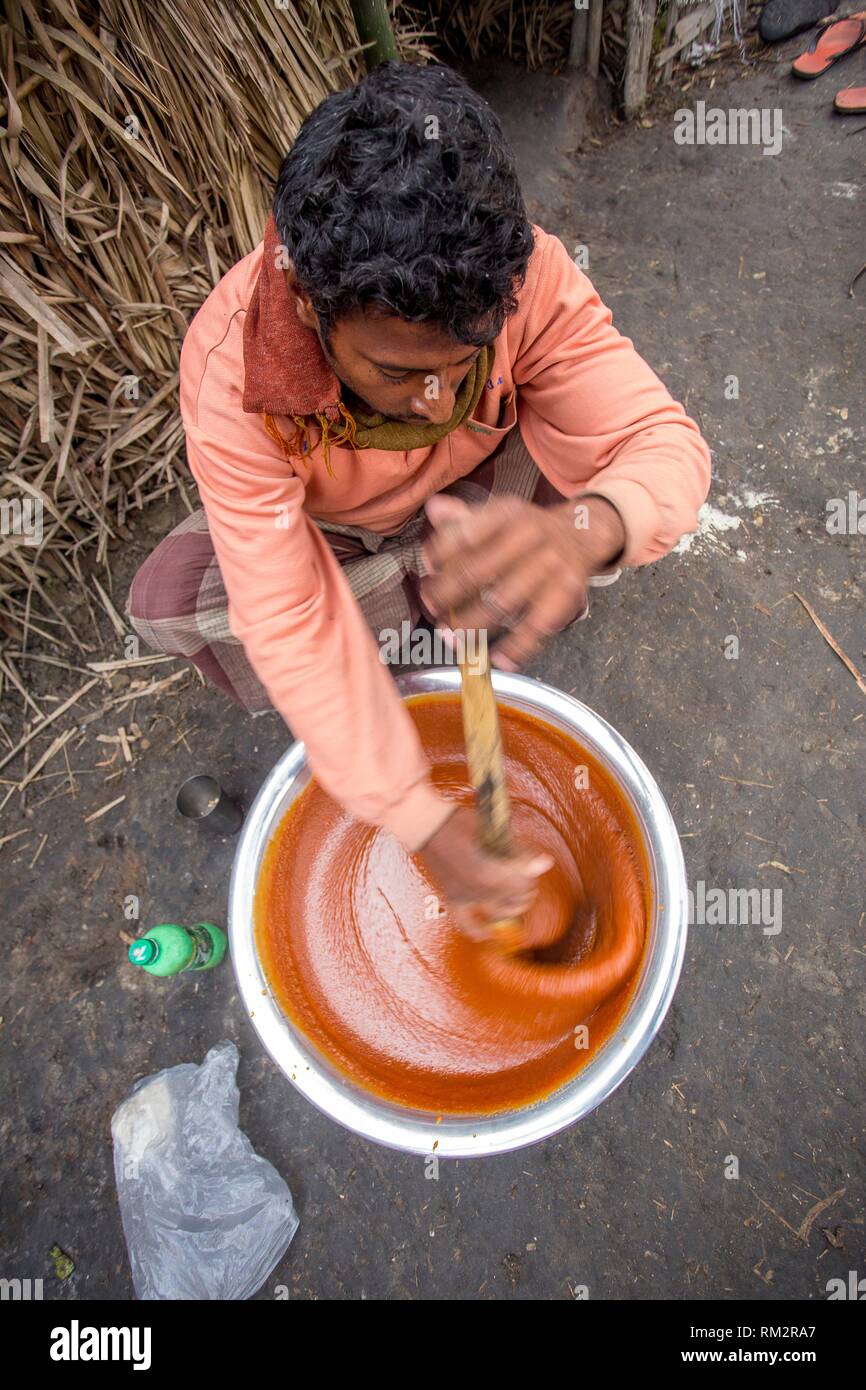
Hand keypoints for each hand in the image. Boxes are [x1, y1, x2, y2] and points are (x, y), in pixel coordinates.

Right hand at [417, 805, 552, 939]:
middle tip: (526, 870)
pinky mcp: (453, 899)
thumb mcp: (493, 830)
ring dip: (514, 903)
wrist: (426, 825)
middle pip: (519, 898)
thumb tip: (542, 862)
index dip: (533, 868)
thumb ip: (517, 849)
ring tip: (516, 892)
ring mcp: (466, 897)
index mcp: (490, 873)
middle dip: (527, 884)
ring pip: (502, 913)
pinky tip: (489, 932)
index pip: (526, 882)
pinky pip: (467, 925)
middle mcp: (479, 891)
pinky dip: (480, 931)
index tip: (533, 859)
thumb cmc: (457, 821)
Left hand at [420, 492, 624, 669]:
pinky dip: (517, 648)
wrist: (584, 532)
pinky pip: (537, 627)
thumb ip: (464, 517)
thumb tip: (433, 510)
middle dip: (447, 595)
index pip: (465, 535)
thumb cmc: (529, 528)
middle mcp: (529, 536)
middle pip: (477, 572)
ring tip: (452, 638)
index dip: (440, 555)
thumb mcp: (500, 513)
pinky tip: (498, 660)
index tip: (426, 571)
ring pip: (502, 603)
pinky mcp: (566, 593)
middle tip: (431, 609)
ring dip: (472, 625)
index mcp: (507, 513)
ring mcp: (550, 566)